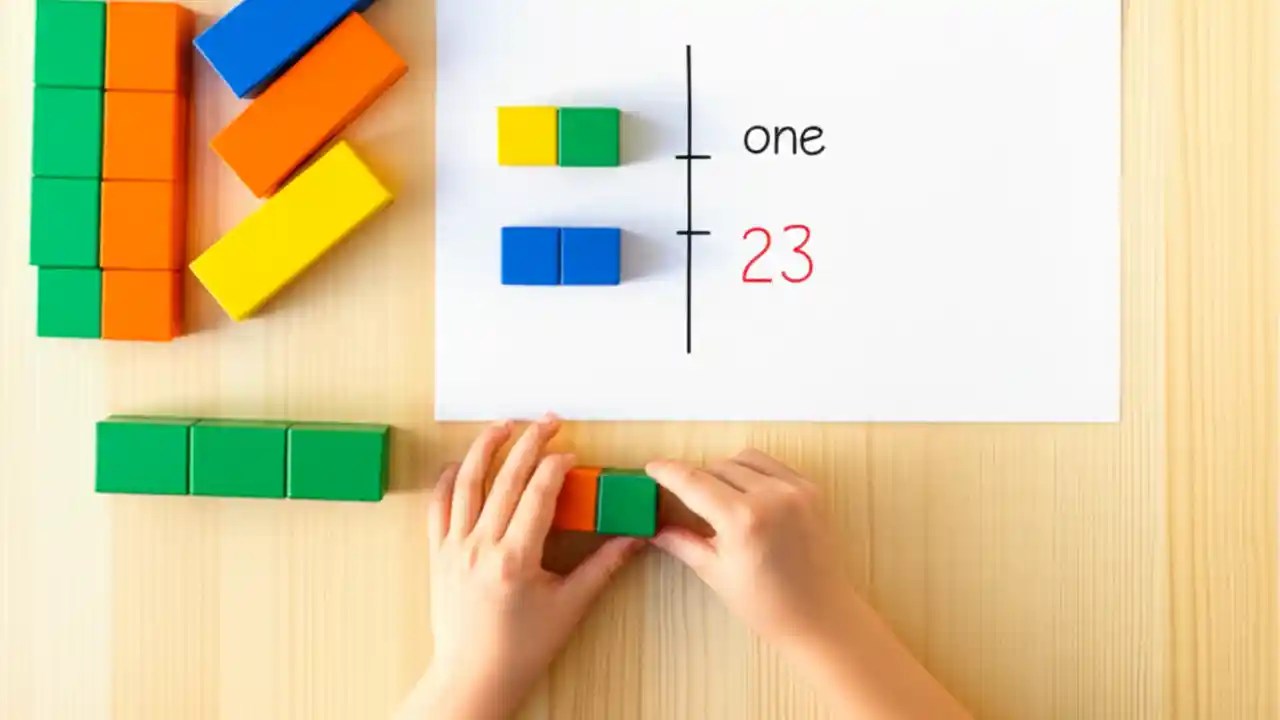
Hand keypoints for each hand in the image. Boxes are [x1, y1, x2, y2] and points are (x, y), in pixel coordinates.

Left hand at [399, 417, 644, 719]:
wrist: (473, 677)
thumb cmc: (522, 649)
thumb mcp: (570, 607)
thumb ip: (602, 566)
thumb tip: (633, 538)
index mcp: (515, 559)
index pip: (538, 493)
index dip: (556, 467)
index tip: (572, 455)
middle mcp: (480, 546)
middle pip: (506, 478)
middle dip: (529, 443)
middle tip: (549, 421)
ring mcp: (454, 548)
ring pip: (467, 483)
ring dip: (486, 448)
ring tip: (504, 424)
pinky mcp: (438, 554)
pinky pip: (439, 506)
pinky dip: (449, 480)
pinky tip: (462, 463)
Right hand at [648, 450, 969, 718]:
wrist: (822, 616)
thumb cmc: (767, 605)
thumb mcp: (717, 574)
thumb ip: (684, 543)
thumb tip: (654, 528)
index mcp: (742, 520)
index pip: (694, 482)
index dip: (669, 471)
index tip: (652, 467)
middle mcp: (771, 496)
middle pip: (718, 467)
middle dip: (697, 478)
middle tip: (687, 499)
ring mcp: (795, 490)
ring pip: (745, 459)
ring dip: (725, 470)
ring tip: (719, 498)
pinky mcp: (811, 490)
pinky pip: (772, 465)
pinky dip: (753, 472)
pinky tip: (747, 495)